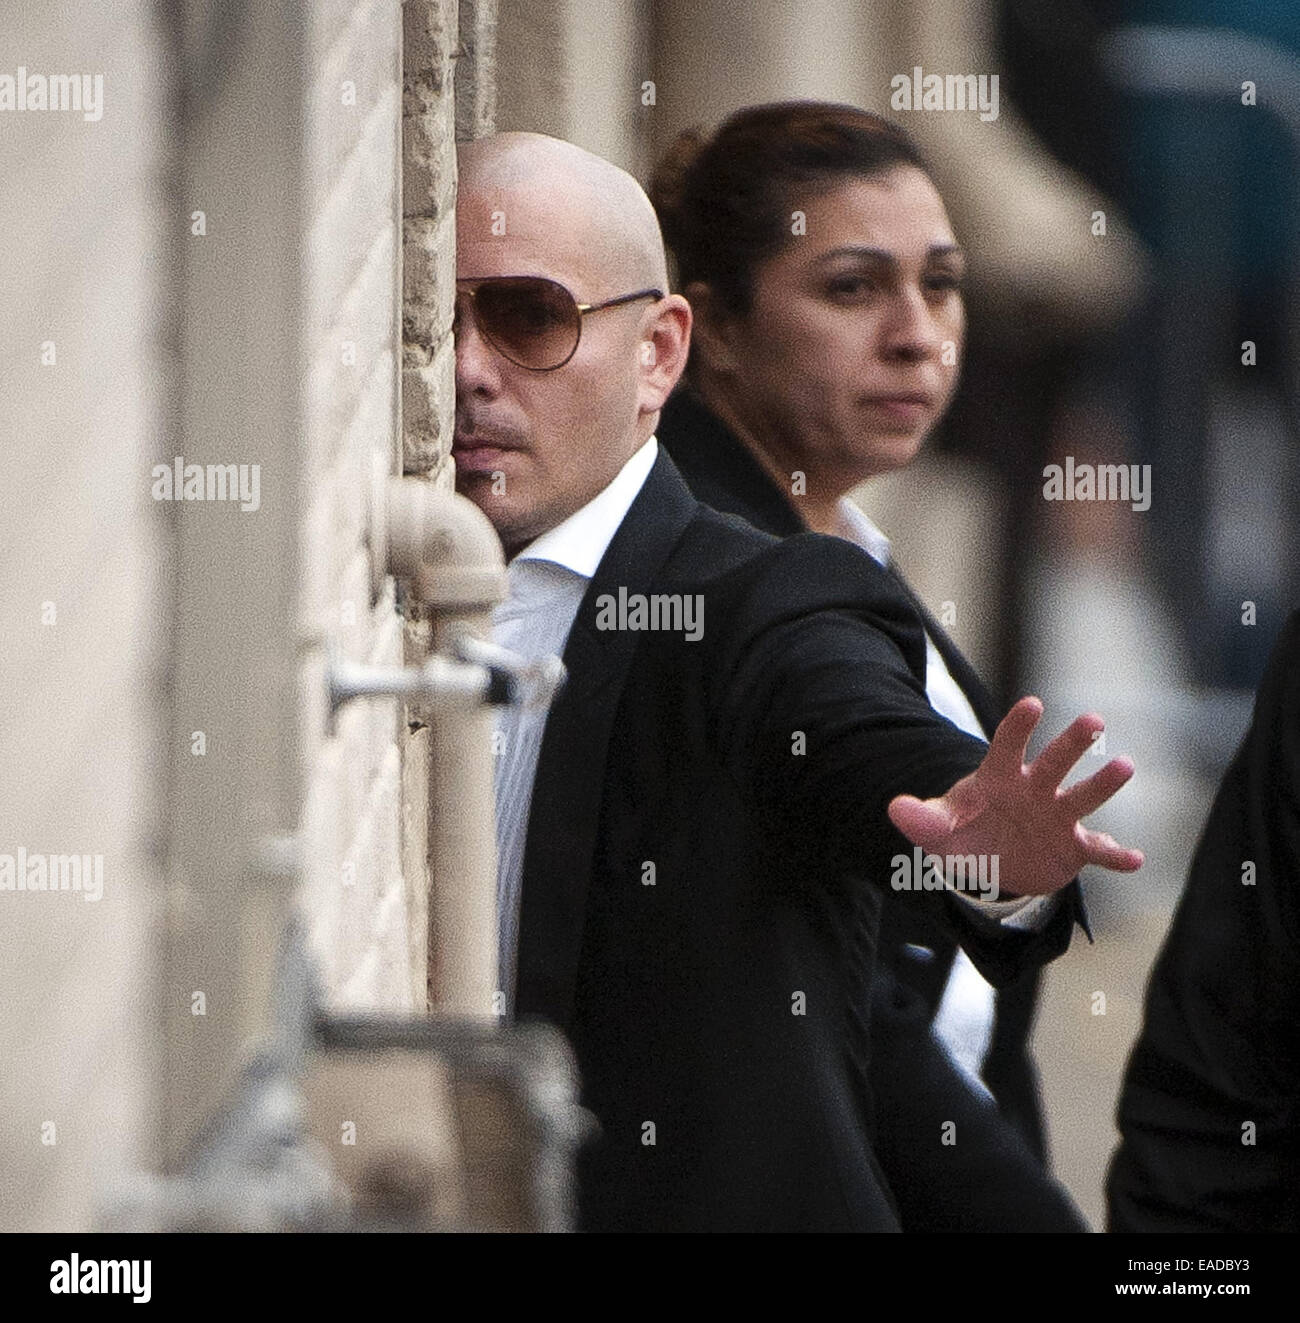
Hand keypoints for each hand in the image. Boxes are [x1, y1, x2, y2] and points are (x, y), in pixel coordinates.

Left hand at [887, 697, 1143, 895]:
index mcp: (1000, 778)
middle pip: (1053, 762)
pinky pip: (1098, 850)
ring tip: (1124, 766)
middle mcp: (1034, 789)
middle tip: (1093, 720)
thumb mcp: (937, 831)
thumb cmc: (964, 834)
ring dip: (1103, 783)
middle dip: (1071, 743)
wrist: (990, 862)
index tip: (1031, 704)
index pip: (1006, 746)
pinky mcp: (1074, 847)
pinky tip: (1134, 860)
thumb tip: (894, 808)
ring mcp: (1058, 816)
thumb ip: (920, 820)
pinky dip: (1116, 855)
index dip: (1017, 727)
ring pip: (1083, 797)